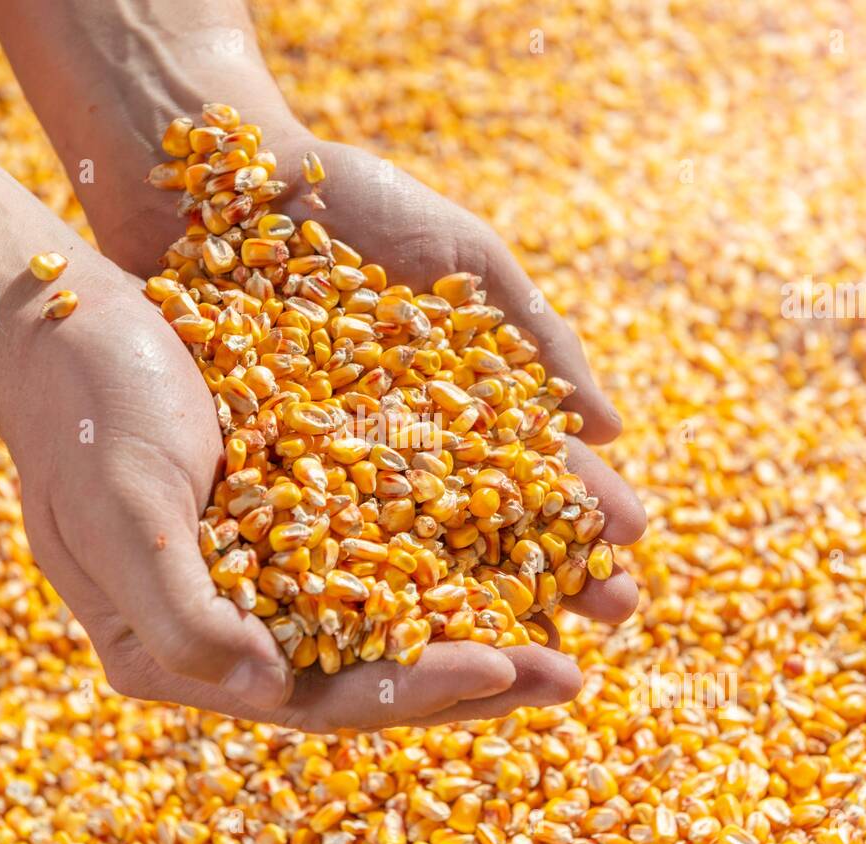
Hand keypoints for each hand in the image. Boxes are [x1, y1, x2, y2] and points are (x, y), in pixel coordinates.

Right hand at [3, 266, 587, 731]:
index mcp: (187, 652)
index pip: (318, 699)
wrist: (68, 324)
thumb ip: (184, 619)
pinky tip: (523, 538)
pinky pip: (391, 541)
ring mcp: (276, 568)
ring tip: (572, 620)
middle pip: (374, 671)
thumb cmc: (82, 417)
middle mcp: (241, 624)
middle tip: (571, 676)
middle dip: (475, 674)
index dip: (414, 691)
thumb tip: (268, 695)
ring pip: (396, 614)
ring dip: (484, 617)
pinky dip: (455, 546)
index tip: (503, 670)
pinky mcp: (300, 507)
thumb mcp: (120, 516)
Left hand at [90, 128, 647, 626]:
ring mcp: (339, 466)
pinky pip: (321, 536)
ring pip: (412, 547)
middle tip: (611, 617)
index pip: (535, 464)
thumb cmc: (359, 204)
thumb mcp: (465, 254)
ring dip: (473, 596)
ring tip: (528, 640)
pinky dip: (360, 580)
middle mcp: (409, 445)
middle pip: (485, 522)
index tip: (636, 541)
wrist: (229, 181)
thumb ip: (537, 331)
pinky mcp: (269, 474)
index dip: (584, 503)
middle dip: (548, 568)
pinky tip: (404, 623)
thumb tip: (613, 427)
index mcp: (463, 398)